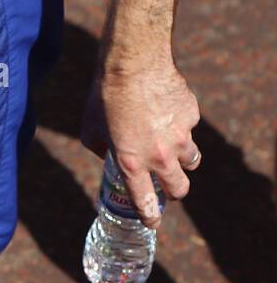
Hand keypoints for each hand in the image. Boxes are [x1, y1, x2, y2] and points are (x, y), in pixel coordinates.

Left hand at [80, 62, 200, 227]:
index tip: (152, 221)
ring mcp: (181, 136)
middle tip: (167, 182)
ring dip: (182, 159)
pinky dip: (181, 123)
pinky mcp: (191, 116)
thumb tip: (105, 152)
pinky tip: (166, 107)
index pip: (146, 203)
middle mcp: (160, 156)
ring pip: (192, 160)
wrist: (132, 61)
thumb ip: (98, 147)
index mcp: (132, 162)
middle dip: (174, 190)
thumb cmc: (106, 93)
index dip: (150, 217)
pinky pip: (190, 127)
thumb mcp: (90, 126)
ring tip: (170, 145)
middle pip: (179, 189)